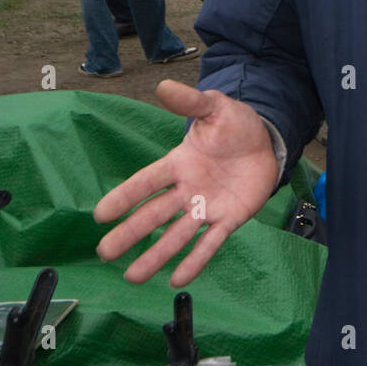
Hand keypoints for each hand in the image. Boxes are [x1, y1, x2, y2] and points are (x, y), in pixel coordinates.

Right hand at [95, 80, 277, 285]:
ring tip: (132, 277)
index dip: (125, 196)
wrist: (266, 141)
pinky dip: (196, 260)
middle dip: (131, 233)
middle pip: (154, 214)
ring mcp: (207, 207)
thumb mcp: (215, 108)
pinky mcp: (230, 219)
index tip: (100, 214)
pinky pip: (210, 243)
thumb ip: (191, 102)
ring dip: (156, 255)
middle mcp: (187, 190)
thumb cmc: (235, 125)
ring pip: (177, 235)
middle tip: (104, 253)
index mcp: (179, 163)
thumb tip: (163, 86)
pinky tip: (178, 279)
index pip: (146, 182)